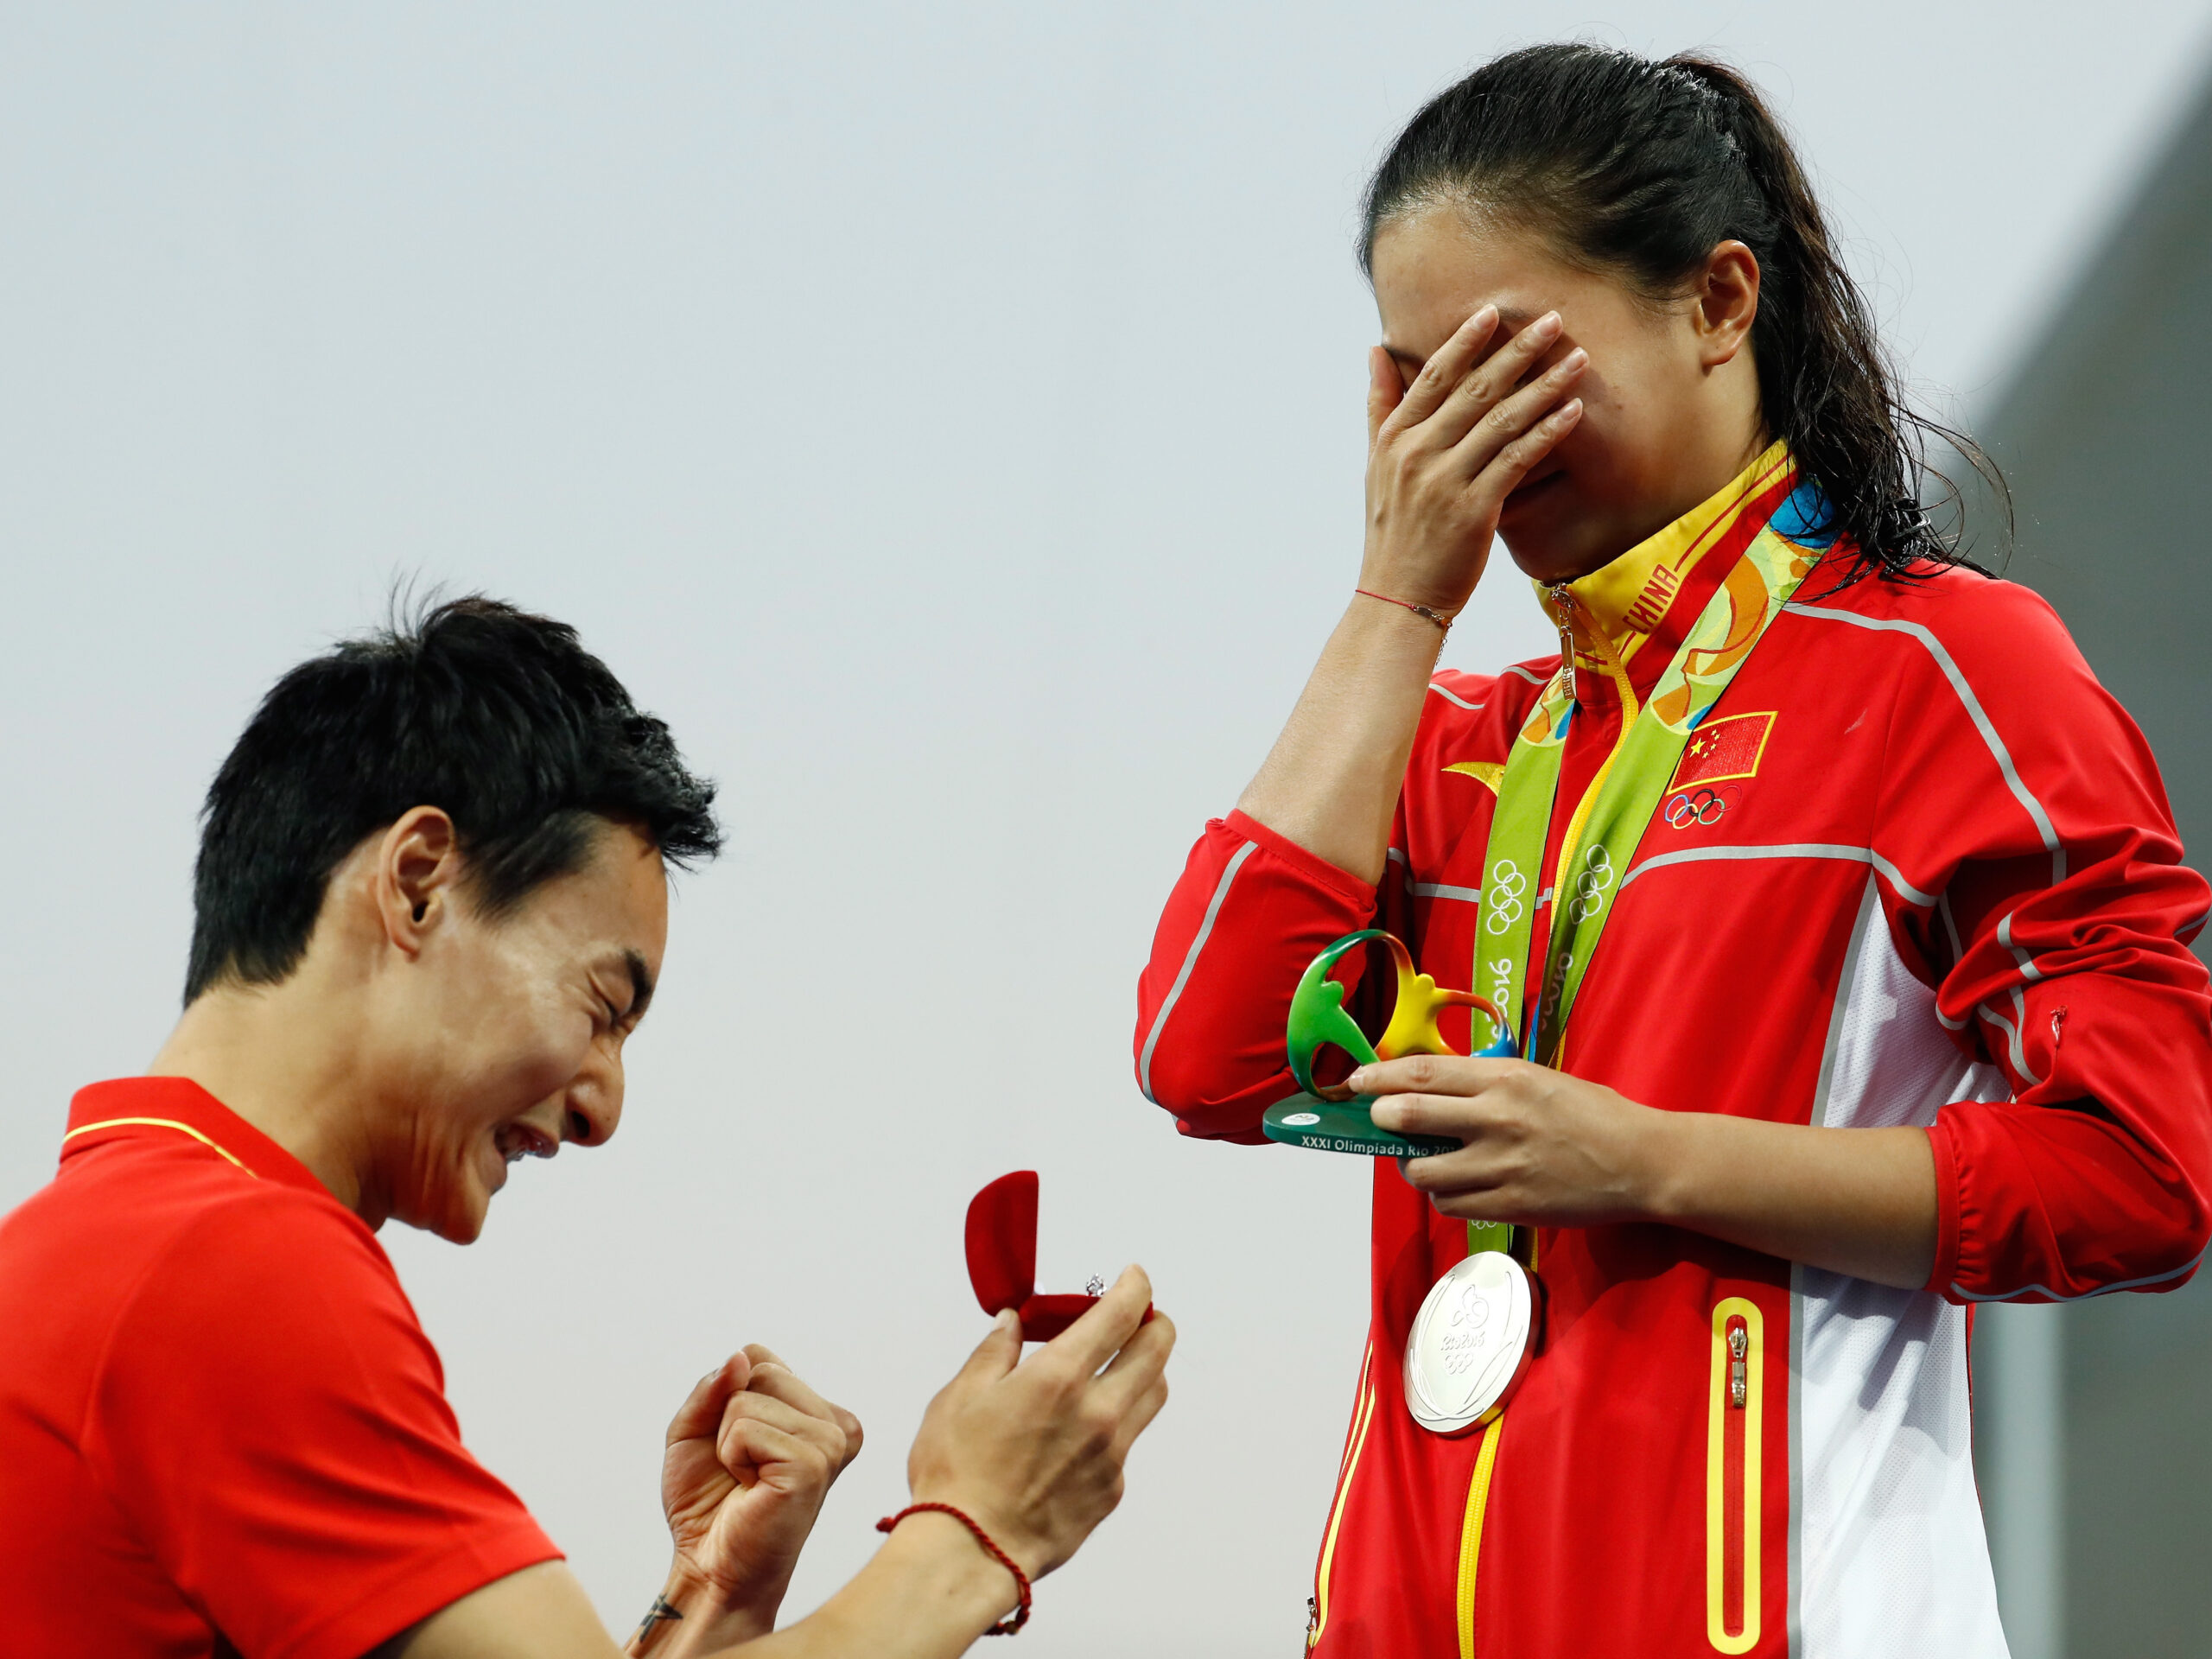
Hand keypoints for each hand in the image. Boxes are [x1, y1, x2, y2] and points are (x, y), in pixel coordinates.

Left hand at [649, 1346, 862, 1645]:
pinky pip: (744, 1428)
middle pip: (756, 1370)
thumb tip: (740, 1358)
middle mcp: (835, 1423)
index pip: (758, 1357)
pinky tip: (752, 1489)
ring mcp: (830, 1443)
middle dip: (725, 1417)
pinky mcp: (813, 1465)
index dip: (726, 1398)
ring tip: (748, 1481)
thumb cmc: (707, 1504)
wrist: (710, 1568)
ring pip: (746, 1398)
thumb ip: (711, 1387)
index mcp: (817, 1411)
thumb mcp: (693, 1430)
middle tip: (740, 1468)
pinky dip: (731, 1457)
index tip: (738, 1445)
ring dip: (727, 1443)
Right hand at [906, 1266, 1173, 1581]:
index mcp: (1059, 1378)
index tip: (1134, 1277)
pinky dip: (1119, 1420)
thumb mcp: (959, 1397)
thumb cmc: (956, 1475)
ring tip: (1122, 1363)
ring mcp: (1111, 1454)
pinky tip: (1088, 1424)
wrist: (971, 1551)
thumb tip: (1013, 1322)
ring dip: (1147, 1368)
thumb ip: (995, 1352)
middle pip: (1156, 1350)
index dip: (1135, 1287)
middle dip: (1154, 1321)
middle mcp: (1098, 1412)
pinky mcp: (1111, 1489)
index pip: (1120, 1315)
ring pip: (1153, 1395)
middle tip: (1141, 1314)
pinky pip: (1130, 1441)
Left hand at [1358, 1054, 1662, 1226]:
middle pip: (1408, 1117)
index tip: (1357, 1081)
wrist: (1640, 1162)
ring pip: (1422, 1171)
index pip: (1421, 1073)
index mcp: (1504, 1079)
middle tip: (1381, 1120)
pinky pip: (1450, 1204)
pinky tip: (1456, 1185)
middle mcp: (1497, 1119)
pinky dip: (1443, 1195)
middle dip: (1382, 1119)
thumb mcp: (1537, 1078)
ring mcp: (1501, 1166)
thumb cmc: (1591, 1114)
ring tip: (1422, 1160)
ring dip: (1411, 1166)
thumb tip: (1427, 1088)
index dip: (1379, 1077)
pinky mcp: (1509, 1205)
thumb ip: (1484, 1083)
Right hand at [1361, 307, 1586, 612]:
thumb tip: (1375, 349)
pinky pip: (1517, 459)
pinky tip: (1573, 411)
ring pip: (1502, 420)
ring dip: (1544, 386)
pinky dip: (1546, 432)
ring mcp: (1445, 481)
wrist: (1397, 597)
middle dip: (1517, 351)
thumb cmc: (1393, 531)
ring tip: (1577, 359)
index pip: (1433, 376)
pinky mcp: (1474, 510)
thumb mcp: (1375, 464)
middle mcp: (1417, 453)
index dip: (1465, 341)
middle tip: (1553, 319)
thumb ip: (1380, 405)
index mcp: (1394, 438)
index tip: (1494, 312)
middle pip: (1474, 389)